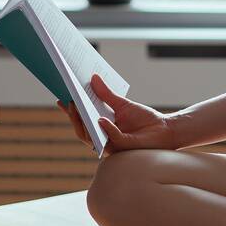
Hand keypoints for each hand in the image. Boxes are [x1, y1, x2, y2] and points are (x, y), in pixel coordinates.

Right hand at [57, 73, 177, 155]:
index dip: (70, 112)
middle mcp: (104, 139)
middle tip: (69, 100)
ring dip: (85, 122)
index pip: (82, 121)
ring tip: (78, 106)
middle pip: (82, 130)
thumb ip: (106, 94)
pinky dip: (106, 128)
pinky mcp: (124, 148)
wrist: (164, 130)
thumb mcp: (123, 104)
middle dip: (74, 116)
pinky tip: (101, 118)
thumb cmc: (144, 120)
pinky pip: (111, 139)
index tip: (60, 97)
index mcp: (102, 129)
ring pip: (92, 137)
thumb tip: (93, 78)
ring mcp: (112, 146)